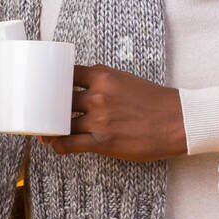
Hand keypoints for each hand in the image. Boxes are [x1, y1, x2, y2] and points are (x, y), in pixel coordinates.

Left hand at [39, 64, 184, 160]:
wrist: (178, 121)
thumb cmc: (153, 101)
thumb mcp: (124, 80)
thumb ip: (101, 81)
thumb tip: (78, 87)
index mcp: (103, 76)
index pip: (65, 74)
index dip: (52, 82)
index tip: (45, 88)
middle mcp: (98, 96)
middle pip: (59, 99)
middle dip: (48, 105)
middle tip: (41, 111)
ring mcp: (100, 119)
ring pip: (62, 123)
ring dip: (51, 128)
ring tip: (46, 130)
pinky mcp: (103, 142)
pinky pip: (69, 144)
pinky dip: (58, 145)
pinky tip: (55, 144)